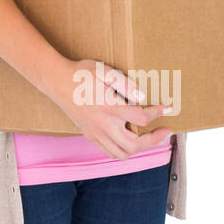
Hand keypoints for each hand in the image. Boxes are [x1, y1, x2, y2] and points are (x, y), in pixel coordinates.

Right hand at [44, 58, 172, 159]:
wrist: (56, 81)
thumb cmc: (81, 73)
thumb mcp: (105, 71)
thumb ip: (125, 84)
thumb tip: (142, 98)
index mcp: (110, 107)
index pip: (142, 118)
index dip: (158, 113)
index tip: (166, 107)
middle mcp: (104, 125)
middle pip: (135, 144)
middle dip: (154, 139)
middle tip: (164, 131)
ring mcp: (96, 133)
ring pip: (123, 153)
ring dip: (140, 148)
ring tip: (149, 137)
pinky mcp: (90, 136)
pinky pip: (110, 152)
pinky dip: (124, 151)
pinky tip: (130, 140)